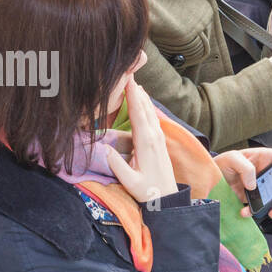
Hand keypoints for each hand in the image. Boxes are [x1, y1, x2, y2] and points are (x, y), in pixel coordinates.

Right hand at [105, 80, 176, 205]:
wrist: (168, 199)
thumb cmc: (148, 192)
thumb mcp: (130, 182)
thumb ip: (117, 166)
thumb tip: (104, 149)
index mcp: (146, 143)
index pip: (138, 115)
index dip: (132, 97)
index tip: (127, 80)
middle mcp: (154, 137)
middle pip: (144, 108)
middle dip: (136, 90)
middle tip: (128, 72)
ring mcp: (158, 139)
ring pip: (149, 112)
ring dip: (142, 96)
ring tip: (134, 82)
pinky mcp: (159, 142)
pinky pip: (152, 119)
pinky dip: (146, 107)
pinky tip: (143, 101)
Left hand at [214, 148, 271, 219]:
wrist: (207, 179)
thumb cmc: (221, 163)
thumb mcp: (231, 158)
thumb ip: (244, 167)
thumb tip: (253, 184)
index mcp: (262, 158)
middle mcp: (263, 172)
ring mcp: (259, 186)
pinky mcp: (251, 198)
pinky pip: (258, 206)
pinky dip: (254, 211)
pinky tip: (246, 212)